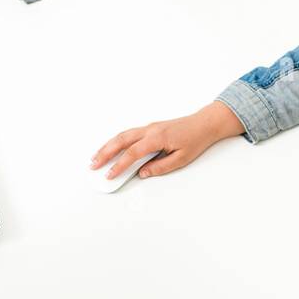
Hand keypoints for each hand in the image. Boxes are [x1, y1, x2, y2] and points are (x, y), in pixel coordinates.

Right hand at [90, 101, 243, 179]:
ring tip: (96, 157)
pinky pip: (129, 133)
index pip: (132, 153)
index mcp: (157, 138)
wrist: (205, 124)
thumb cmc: (195, 139)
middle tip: (93, 165)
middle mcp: (150, 130)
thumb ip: (160, 167)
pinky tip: (111, 147)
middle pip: (121, 140)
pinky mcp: (151, 127)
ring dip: (108, 145)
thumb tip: (142, 173)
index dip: (119, 165)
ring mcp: (149, 127)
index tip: (109, 175)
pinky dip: (117, 140)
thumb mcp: (181, 159)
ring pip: (122, 135)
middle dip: (105, 153)